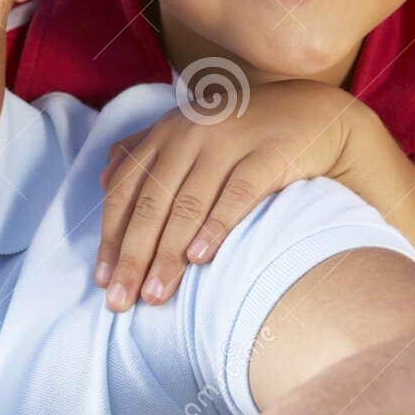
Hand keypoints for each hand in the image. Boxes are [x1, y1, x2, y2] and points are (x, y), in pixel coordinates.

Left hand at [94, 80, 359, 310]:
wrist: (312, 114)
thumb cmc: (241, 134)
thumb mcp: (188, 133)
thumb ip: (145, 152)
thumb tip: (102, 181)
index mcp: (165, 134)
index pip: (126, 189)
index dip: (111, 236)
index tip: (102, 280)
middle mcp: (190, 134)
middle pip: (151, 202)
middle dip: (133, 256)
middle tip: (121, 300)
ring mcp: (229, 141)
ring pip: (188, 204)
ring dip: (168, 253)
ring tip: (155, 293)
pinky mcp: (268, 153)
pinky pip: (237, 194)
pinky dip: (215, 226)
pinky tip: (200, 258)